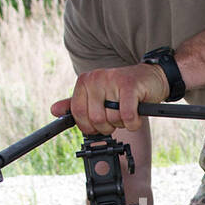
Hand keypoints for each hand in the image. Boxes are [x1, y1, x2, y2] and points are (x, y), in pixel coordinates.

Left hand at [50, 62, 169, 134]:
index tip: (99, 124)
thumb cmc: (123, 89)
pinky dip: (133, 123)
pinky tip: (136, 115)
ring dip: (123, 123)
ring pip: (112, 119)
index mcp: (85, 82)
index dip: (89, 126)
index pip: (78, 114)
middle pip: (96, 120)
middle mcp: (96, 78)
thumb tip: (53, 110)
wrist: (151, 77)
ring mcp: (112, 80)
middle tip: (117, 115)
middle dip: (109, 126)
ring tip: (128, 110)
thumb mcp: (96, 96)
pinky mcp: (129, 86)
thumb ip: (75, 104)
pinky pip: (127, 116)